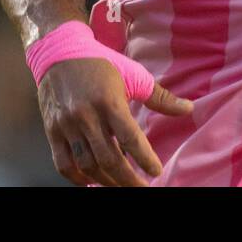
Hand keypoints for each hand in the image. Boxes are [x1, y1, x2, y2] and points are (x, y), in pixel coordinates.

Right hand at [38, 57, 192, 186]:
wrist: (60, 53)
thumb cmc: (102, 64)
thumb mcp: (133, 74)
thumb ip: (160, 97)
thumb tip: (189, 109)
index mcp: (109, 101)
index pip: (130, 138)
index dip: (144, 158)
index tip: (156, 171)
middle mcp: (86, 116)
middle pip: (109, 158)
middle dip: (128, 179)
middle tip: (141, 188)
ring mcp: (66, 125)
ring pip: (87, 165)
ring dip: (106, 181)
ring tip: (121, 185)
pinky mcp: (52, 131)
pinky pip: (63, 163)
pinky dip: (78, 178)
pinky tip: (92, 182)